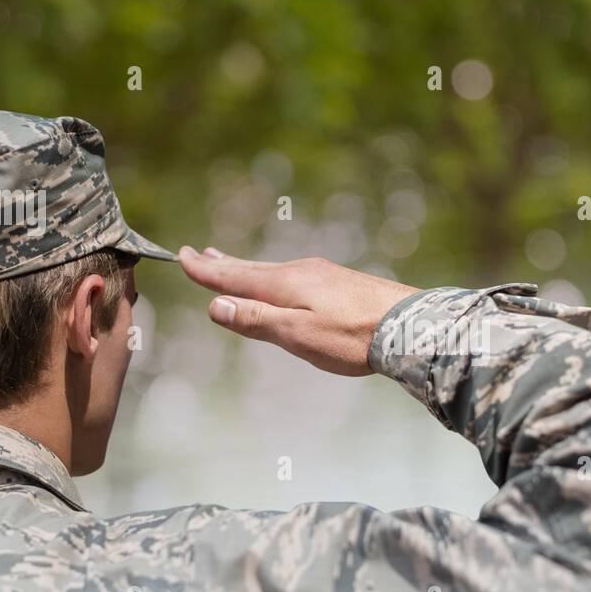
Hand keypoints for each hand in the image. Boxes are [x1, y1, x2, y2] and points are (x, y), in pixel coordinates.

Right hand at [178, 246, 418, 375]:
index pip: (234, 277)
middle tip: (199, 254)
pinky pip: (294, 274)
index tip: (181, 258)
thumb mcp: (296, 334)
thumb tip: (214, 305)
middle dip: (223, 264)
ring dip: (247, 267)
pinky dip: (273, 274)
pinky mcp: (341, 283)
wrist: (409, 326)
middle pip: (252, 268)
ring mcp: (322, 274)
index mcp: (284, 285)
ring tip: (231, 262)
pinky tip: (281, 279)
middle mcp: (300, 272)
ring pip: (273, 270)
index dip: (206, 272)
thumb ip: (256, 320)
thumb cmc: (352, 337)